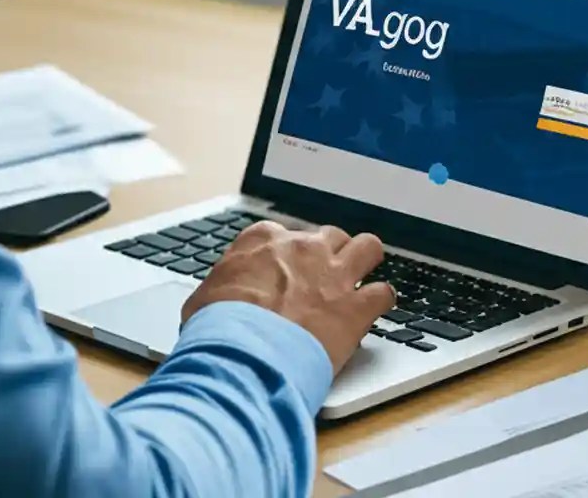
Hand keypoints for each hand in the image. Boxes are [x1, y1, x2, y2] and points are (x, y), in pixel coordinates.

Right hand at [181, 221, 395, 373]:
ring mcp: (334, 274)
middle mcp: (304, 249)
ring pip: (367, 247)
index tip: (285, 270)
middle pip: (329, 236)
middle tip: (323, 277)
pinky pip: (383, 293)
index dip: (287, 255)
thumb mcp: (204, 300)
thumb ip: (221, 291)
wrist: (244, 353)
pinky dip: (380, 301)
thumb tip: (213, 306)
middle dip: (328, 254)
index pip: (284, 235)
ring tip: (361, 278)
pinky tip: (374, 310)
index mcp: (265, 241)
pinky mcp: (356, 306)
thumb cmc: (217, 328)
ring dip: (365, 261)